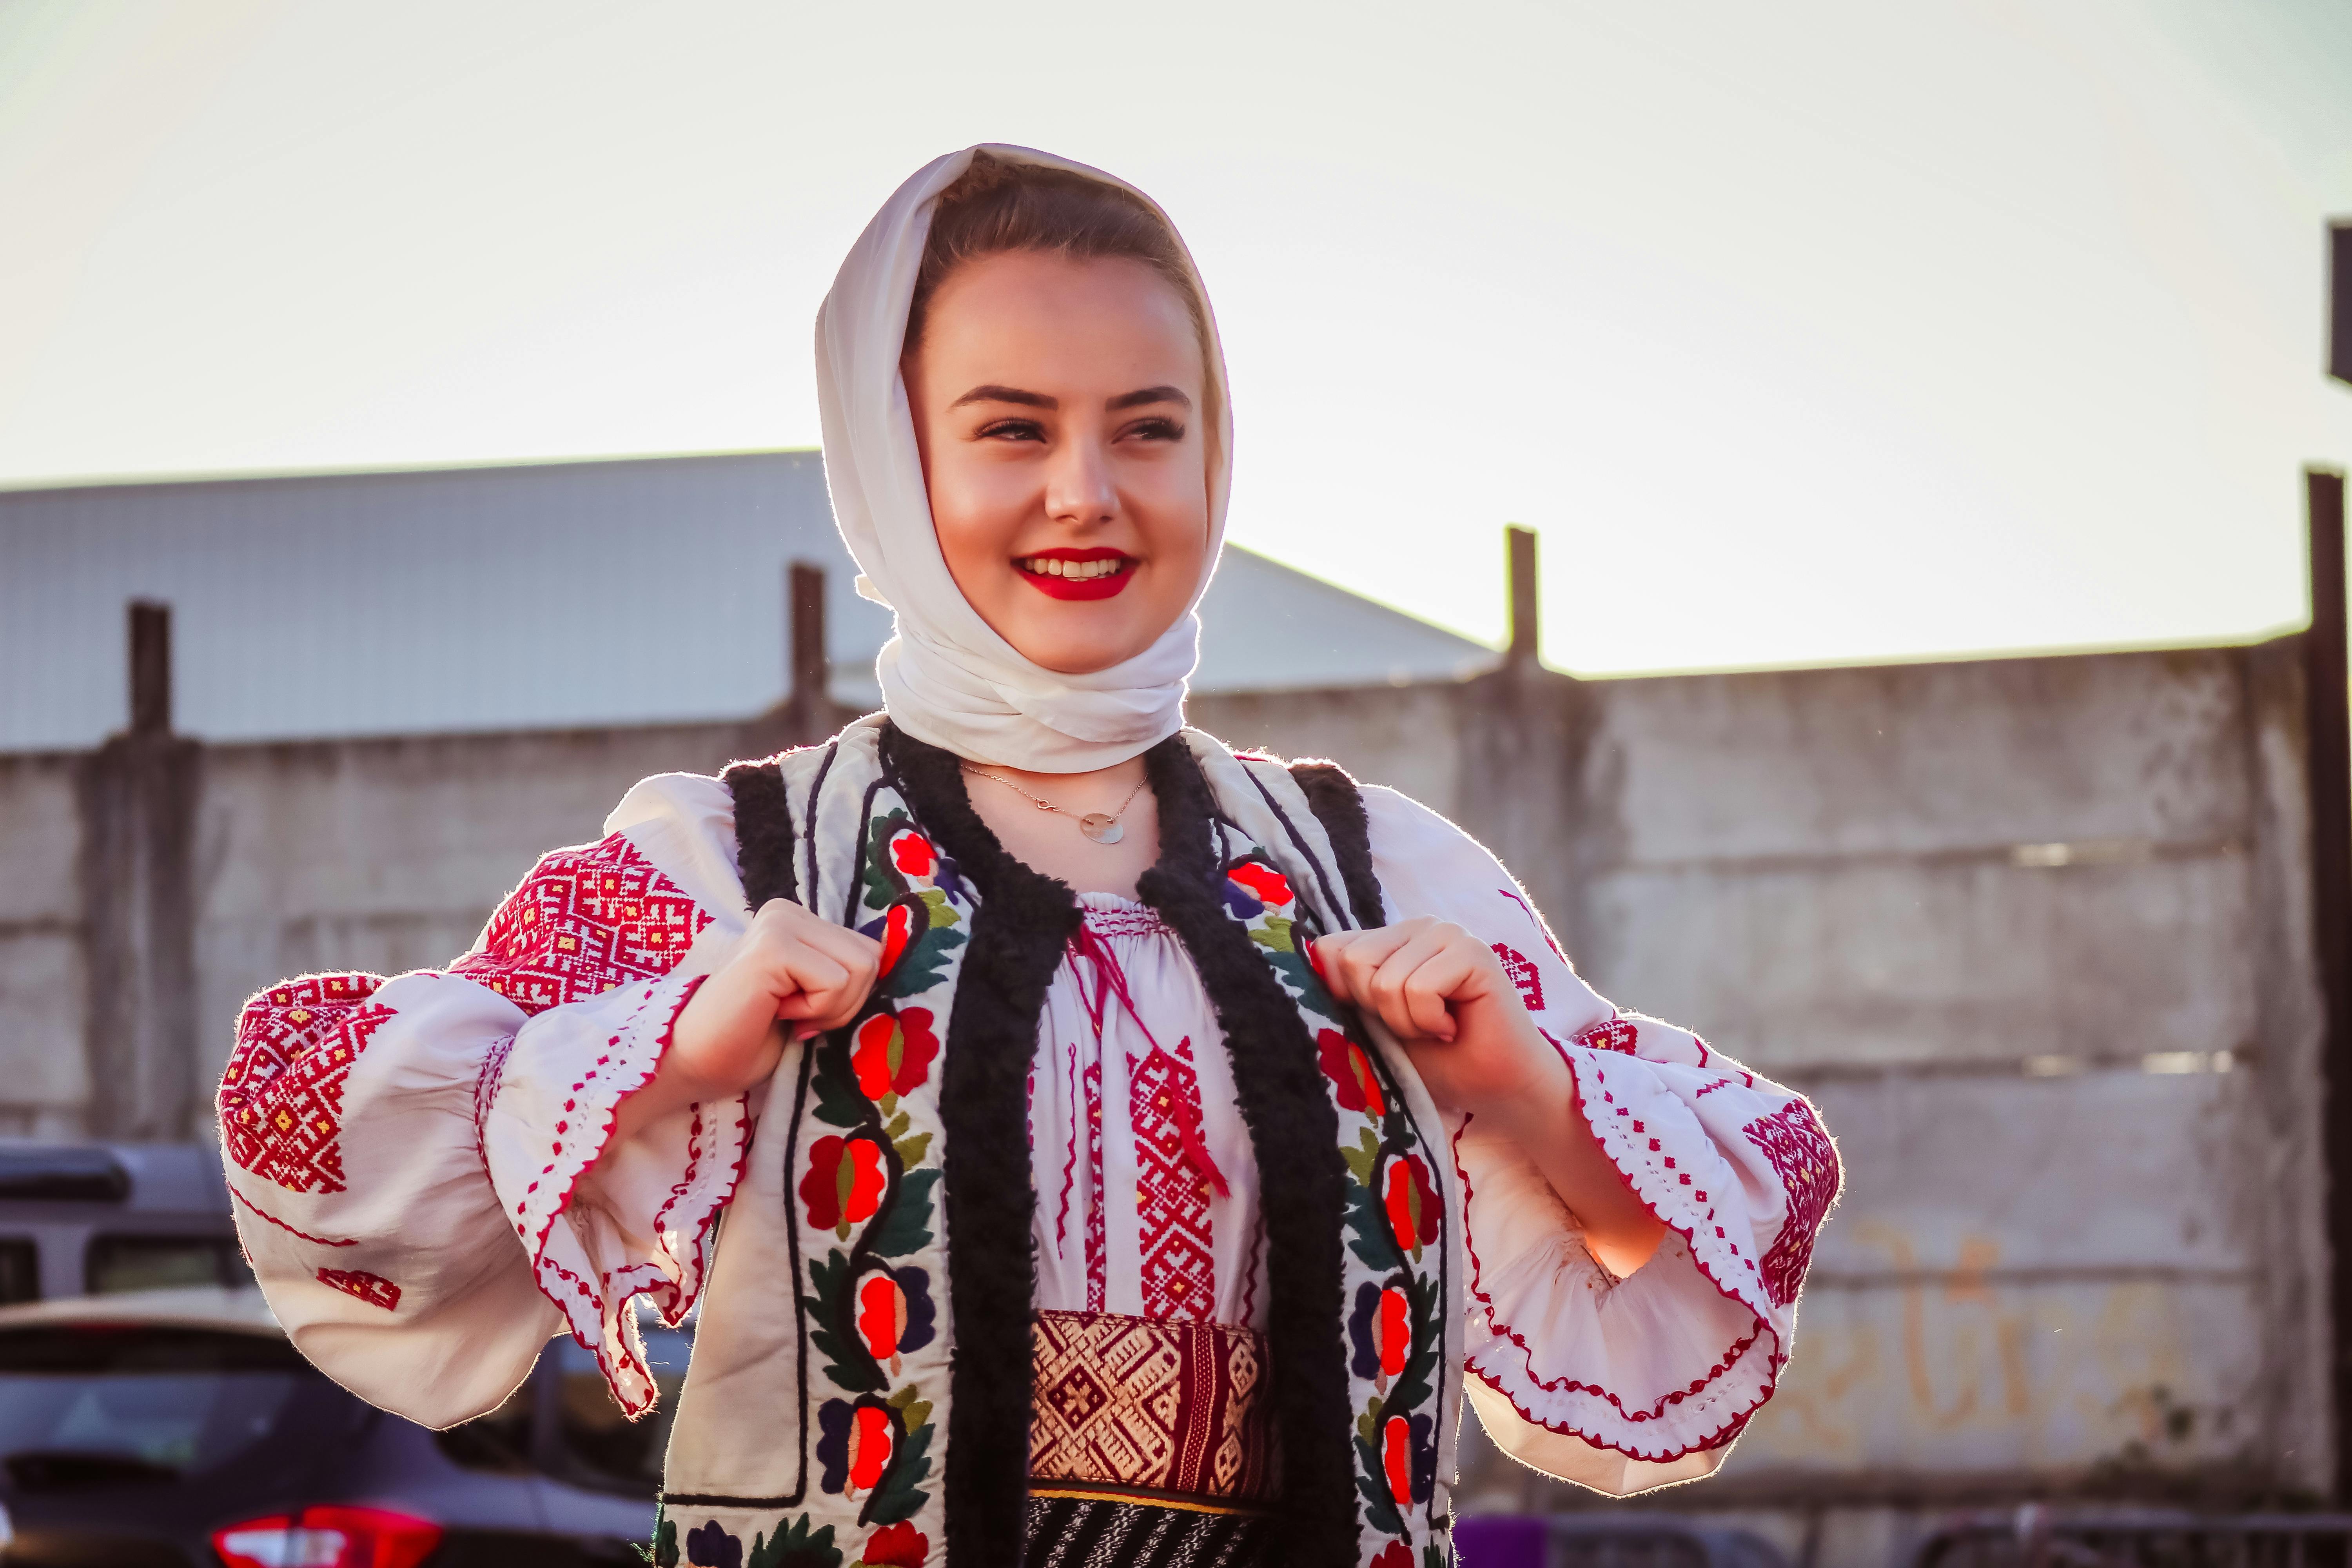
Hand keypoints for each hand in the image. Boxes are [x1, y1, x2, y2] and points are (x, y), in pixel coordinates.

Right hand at [620, 899, 880, 1133]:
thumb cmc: (755, 1038)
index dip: (851, 996)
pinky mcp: (772, 946)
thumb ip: (848, 973)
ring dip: (829, 1008)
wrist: (697, 1063)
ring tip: (784, 1012)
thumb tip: (896, 956)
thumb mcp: (818, 998)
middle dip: (845, 1003)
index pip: (871, 951)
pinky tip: (775, 1011)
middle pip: (872, 958)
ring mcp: (778, 923)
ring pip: (861, 968)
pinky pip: (836, 981)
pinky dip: (814, 1011)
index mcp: (800, 919)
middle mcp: (788, 910)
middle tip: (796, 1017)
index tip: (806, 1013)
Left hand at [1312, 917, 1665, 1274]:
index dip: (1346, 997)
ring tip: (1437, 1028)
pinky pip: (1419, 988)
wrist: (1495, 1088)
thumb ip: (1346, 991)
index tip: (1383, 1022)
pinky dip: (1429, 1021)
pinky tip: (1453, 1026)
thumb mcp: (1375, 1026)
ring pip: (1385, 980)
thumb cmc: (1437, 1061)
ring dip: (1407, 1023)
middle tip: (1416, 1027)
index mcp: (1388, 941)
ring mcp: (1446, 933)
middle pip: (1353, 961)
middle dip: (1378, 1011)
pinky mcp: (1472, 951)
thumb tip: (1307, 959)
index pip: (1330, 950)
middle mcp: (1416, 928)